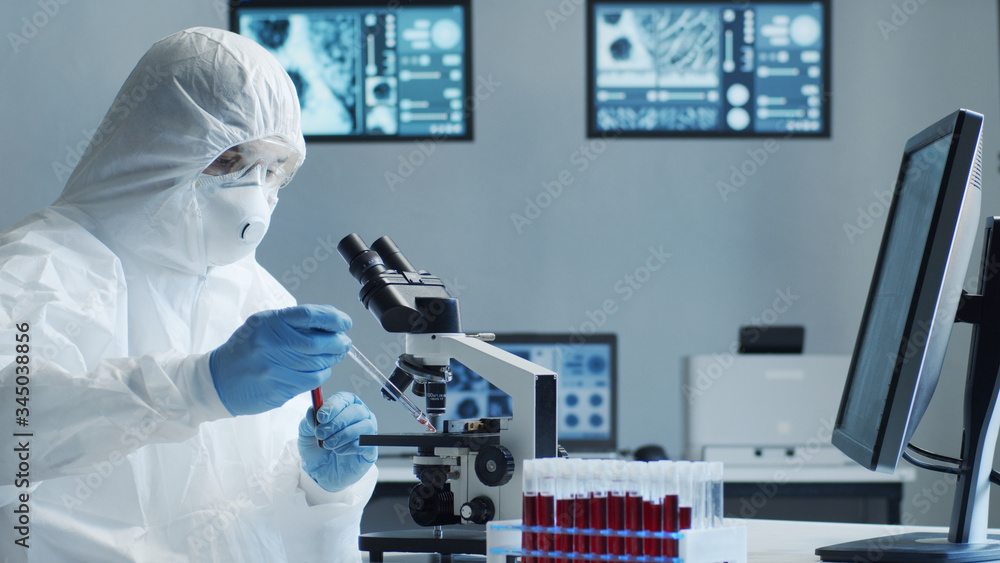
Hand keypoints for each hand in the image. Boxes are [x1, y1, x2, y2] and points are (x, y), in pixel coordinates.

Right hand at [210, 304, 351, 415]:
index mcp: (269, 323)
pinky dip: (321, 374)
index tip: (344, 322)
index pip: (309, 316)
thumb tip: (330, 324)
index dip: (333, 319)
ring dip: (332, 359)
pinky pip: (311, 381)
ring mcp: (274, 368)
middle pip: (318, 342)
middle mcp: (271, 344)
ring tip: (333, 356)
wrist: (218, 380)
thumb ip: (293, 323)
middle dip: (338, 342)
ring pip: (318, 363)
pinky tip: (319, 370)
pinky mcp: (278, 388)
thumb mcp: (263, 325)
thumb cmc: (245, 350)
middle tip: (344, 342)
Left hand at [298, 391, 377, 491]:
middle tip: (321, 433)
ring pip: (364, 425)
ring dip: (343, 435)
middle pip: (357, 410)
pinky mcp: (370, 450)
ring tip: (328, 444)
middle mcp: (360, 417)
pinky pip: (366, 443)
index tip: (321, 417)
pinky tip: (338, 451)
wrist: (320, 473)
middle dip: (337, 422)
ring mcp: (367, 433)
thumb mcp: (306, 433)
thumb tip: (313, 411)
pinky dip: (349, 447)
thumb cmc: (316, 449)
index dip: (334, 406)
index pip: (345, 399)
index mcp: (345, 408)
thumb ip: (308, 420)